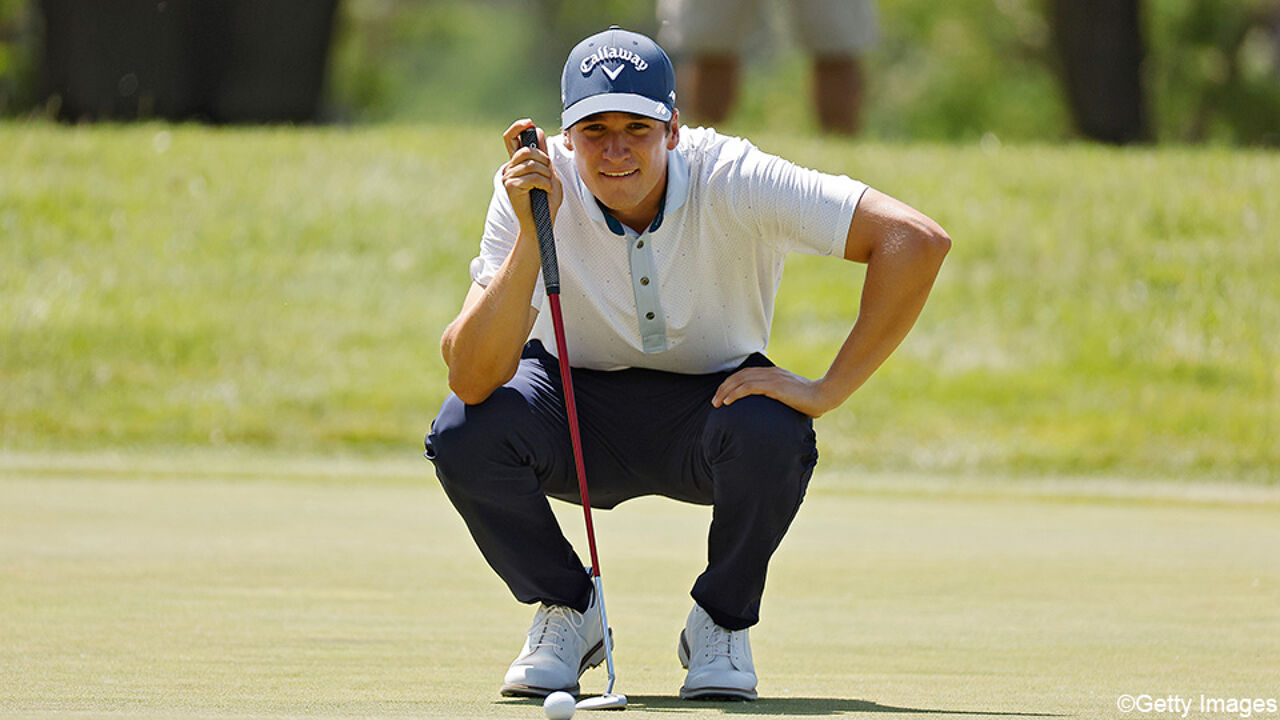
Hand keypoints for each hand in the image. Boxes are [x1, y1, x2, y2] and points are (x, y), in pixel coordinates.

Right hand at [502, 119, 562, 234]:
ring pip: (531, 163)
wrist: (541, 223)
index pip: (511, 138)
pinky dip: (543, 184)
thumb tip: (536, 130)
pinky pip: (531, 177)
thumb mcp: (550, 173)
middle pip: (527, 150)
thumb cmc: (547, 200)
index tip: (529, 123)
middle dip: (544, 161)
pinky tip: (544, 192)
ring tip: (547, 186)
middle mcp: (510, 167)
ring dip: (546, 175)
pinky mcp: (510, 186)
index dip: (518, 127)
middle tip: (549, 175)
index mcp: (518, 162)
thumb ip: (543, 154)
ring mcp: (508, 176)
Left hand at [711, 366, 840, 418]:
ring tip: (717, 403)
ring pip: (741, 381)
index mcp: (773, 374)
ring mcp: (772, 378)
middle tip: (714, 401)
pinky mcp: (774, 386)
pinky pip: (749, 387)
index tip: (722, 395)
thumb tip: (769, 412)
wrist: (824, 396)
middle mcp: (770, 373)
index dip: (731, 384)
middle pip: (739, 376)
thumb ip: (778, 398)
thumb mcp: (790, 397)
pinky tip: (728, 401)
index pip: (745, 375)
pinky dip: (736, 393)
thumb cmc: (810, 401)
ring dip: (726, 392)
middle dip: (724, 388)